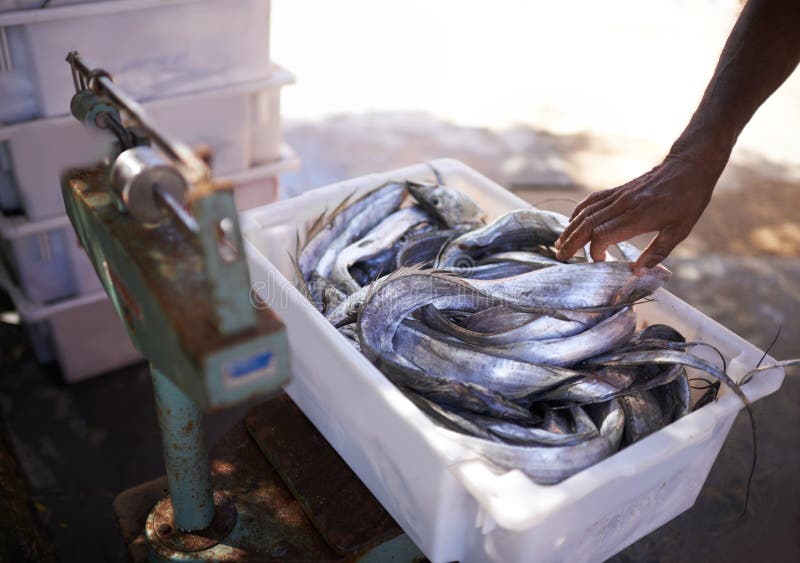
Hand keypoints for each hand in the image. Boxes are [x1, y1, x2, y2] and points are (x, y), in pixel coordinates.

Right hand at [554, 151, 726, 273]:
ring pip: (586, 212)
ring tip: (560, 243)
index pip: (603, 234)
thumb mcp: (679, 231)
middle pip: (588, 224)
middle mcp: (624, 205)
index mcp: (638, 217)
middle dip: (572, 242)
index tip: (600, 262)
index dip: (595, 251)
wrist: (689, 167)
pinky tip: (572, 222)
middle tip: (562, 257)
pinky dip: (578, 212)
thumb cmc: (688, 200)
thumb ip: (657, 253)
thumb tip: (637, 273)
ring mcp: (619, 195)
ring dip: (570, 229)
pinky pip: (592, 200)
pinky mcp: (618, 190)